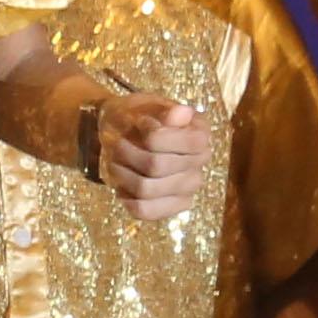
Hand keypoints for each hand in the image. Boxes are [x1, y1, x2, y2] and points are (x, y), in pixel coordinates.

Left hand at [93, 89, 214, 223]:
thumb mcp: (146, 105)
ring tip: (116, 162)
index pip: (185, 143)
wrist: (123, 132)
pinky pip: (146, 211)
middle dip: (128, 153)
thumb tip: (183, 112)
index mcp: (200, 134)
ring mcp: (189, 186)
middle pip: (157, 166)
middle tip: (117, 144)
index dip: (155, 136)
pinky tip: (122, 186)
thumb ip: (165, 112)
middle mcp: (201, 162)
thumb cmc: (137, 117)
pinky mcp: (173, 205)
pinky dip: (126, 198)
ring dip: (122, 174)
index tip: (140, 124)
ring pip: (146, 189)